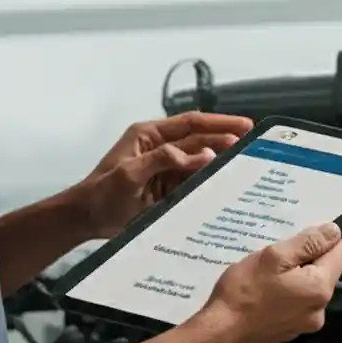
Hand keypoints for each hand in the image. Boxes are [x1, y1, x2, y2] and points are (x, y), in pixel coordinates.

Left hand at [74, 111, 253, 237]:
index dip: (219, 123)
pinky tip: (227, 187)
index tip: (245, 126)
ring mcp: (165, 169)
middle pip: (200, 141)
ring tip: (248, 166)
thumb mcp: (129, 174)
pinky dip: (210, 183)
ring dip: (221, 163)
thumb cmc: (101, 193)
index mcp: (149, 135)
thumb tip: (203, 154)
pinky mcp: (167, 190)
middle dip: (226, 141)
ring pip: (200, 162)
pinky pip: (193, 183)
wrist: (86, 219)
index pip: (191, 123)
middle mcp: (161, 148)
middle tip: (255, 146)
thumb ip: (163, 161)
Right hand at [193, 223, 341, 342]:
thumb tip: (335, 231)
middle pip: (326, 272)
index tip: (330, 222)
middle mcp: (320, 309)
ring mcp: (306, 323)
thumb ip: (307, 243)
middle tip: (291, 240)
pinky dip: (291, 290)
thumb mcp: (274, 257)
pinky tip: (271, 285)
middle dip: (313, 255)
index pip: (339, 254)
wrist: (220, 333)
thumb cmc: (244, 291)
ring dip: (300, 273)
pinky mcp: (291, 331)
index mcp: (320, 288)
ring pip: (311, 288)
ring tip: (277, 262)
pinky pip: (298, 302)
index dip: (335, 236)